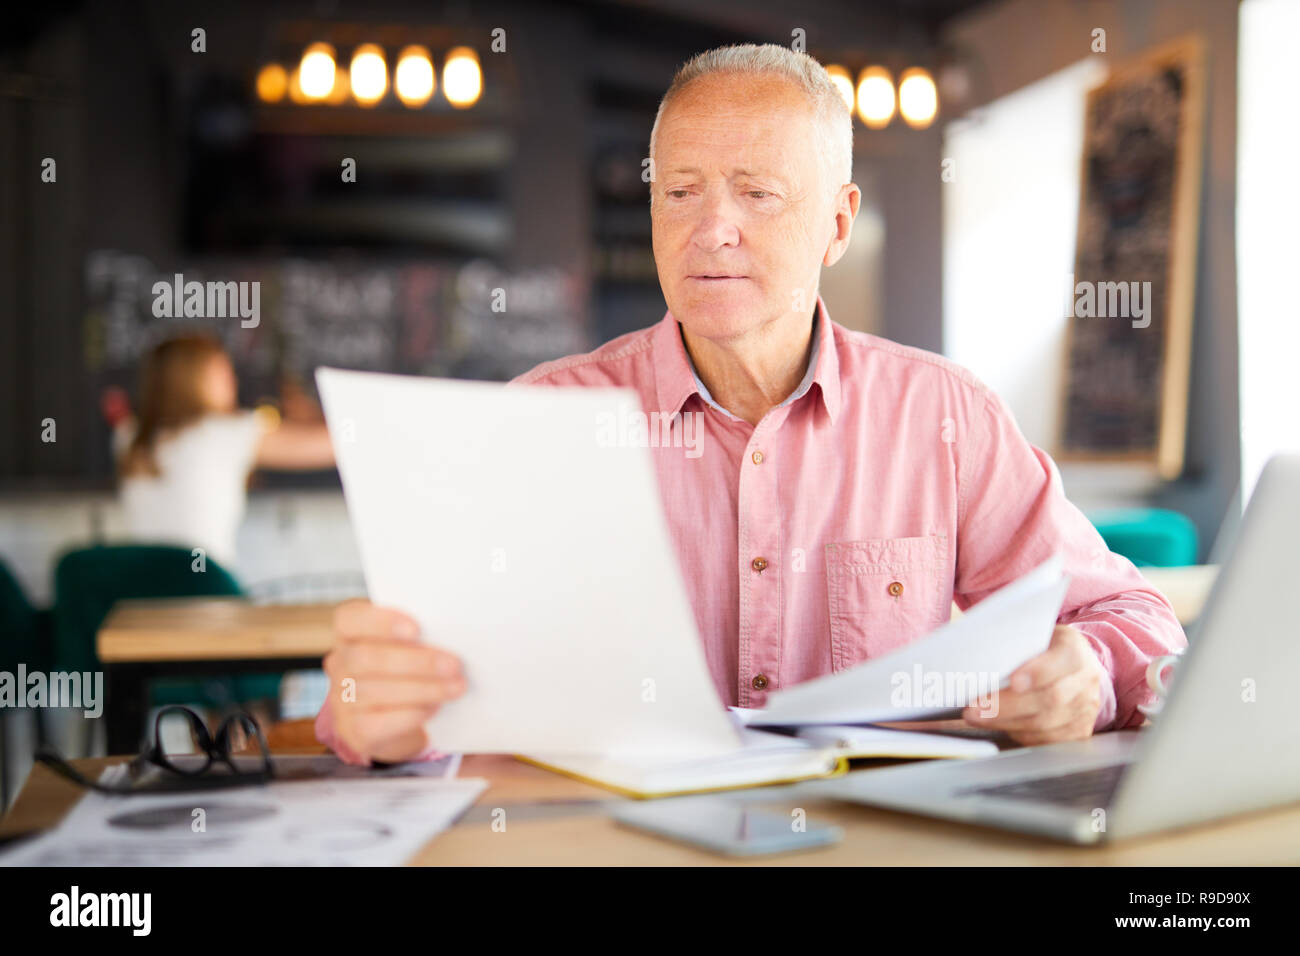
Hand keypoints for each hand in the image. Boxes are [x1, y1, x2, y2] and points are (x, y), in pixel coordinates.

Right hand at [322, 600, 465, 762]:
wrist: (394, 723)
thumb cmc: (405, 672)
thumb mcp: (408, 648)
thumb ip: (418, 638)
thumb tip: (451, 637)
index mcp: (349, 634)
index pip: (349, 619)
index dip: (380, 622)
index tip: (417, 628)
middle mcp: (340, 664)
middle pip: (366, 658)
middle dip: (415, 661)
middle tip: (454, 665)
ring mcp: (342, 699)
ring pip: (374, 691)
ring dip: (422, 689)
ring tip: (455, 687)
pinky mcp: (354, 730)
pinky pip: (378, 723)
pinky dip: (411, 714)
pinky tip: (434, 708)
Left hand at [961, 624, 1105, 744]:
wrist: (1074, 667)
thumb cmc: (1044, 650)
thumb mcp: (1034, 636)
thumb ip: (1016, 646)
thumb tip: (981, 659)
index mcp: (1075, 650)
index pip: (1061, 660)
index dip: (1038, 673)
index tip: (1013, 681)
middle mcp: (1086, 680)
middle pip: (1051, 698)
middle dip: (1008, 706)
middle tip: (976, 707)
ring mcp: (1086, 708)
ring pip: (1046, 724)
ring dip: (1006, 723)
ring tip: (978, 717)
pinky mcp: (1079, 730)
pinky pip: (1048, 740)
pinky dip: (1019, 734)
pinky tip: (1000, 725)